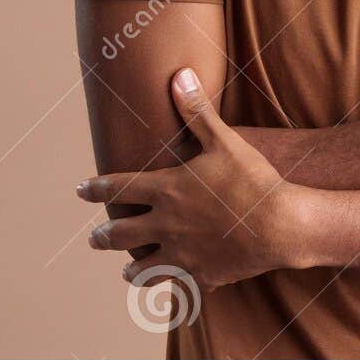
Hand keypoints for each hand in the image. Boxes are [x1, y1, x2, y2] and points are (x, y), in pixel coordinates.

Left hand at [76, 68, 302, 289]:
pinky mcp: (201, 276)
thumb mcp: (225, 141)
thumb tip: (180, 75)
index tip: (80, 191)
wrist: (279, 226)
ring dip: (130, 268)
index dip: (94, 189)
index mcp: (165, 191)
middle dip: (103, 236)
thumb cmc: (252, 180)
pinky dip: (172, 283)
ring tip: (126, 269)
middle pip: (119, 234)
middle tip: (94, 238)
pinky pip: (178, 284)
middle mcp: (164, 226)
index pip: (117, 189)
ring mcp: (181, 254)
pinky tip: (173, 283)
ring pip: (141, 268)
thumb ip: (198, 112)